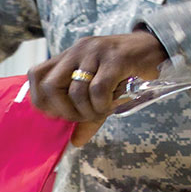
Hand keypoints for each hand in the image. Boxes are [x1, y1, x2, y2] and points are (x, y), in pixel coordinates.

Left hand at [27, 30, 167, 144]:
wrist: (154, 48)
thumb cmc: (125, 71)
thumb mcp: (101, 92)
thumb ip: (86, 115)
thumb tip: (75, 142)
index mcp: (68, 56)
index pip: (36, 75)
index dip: (44, 101)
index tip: (61, 113)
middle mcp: (77, 50)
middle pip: (49, 85)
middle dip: (63, 110)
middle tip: (82, 117)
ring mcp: (94, 52)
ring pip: (76, 91)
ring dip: (88, 111)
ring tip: (102, 111)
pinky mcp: (115, 58)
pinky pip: (98, 90)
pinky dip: (103, 105)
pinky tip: (112, 104)